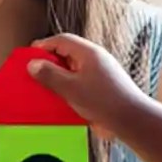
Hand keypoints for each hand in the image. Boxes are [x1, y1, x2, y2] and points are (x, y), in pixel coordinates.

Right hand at [27, 34, 148, 137]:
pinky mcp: (102, 88)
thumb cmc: (103, 101)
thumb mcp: (70, 88)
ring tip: (45, 89)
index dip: (43, 46)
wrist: (131, 120)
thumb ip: (50, 75)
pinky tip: (61, 102)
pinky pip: (80, 83)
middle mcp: (95, 60)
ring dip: (59, 78)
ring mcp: (100, 74)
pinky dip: (69, 89)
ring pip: (73, 70)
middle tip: (35, 74)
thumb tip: (33, 65)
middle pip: (67, 54)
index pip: (62, 40)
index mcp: (88, 53)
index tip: (29, 56)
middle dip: (50, 63)